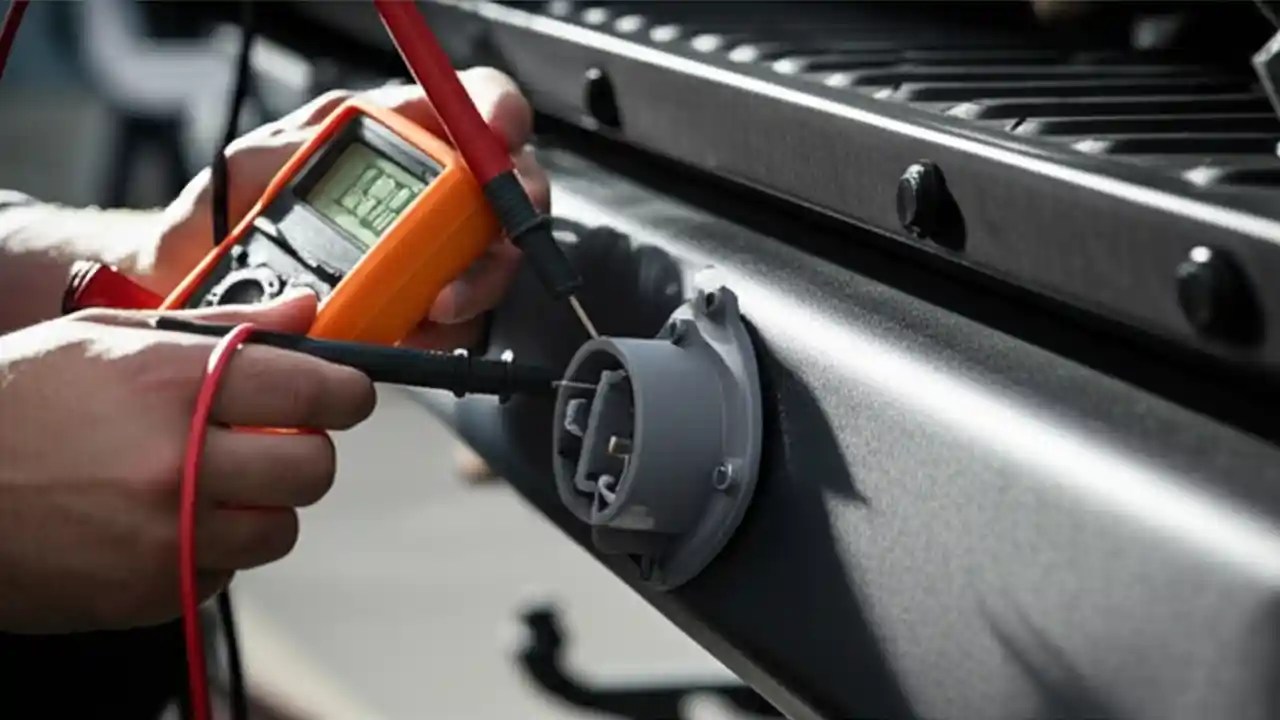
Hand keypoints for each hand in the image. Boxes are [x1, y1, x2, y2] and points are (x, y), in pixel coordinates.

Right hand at [0, 290, 374, 632]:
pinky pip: (227, 571)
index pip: (317, 389)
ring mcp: (167, 536)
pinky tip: (164, 520)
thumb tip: (304, 315)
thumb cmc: (16, 402)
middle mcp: (179, 463)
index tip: (346, 393)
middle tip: (274, 438)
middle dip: (306, 449)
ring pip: (280, 528)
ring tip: (210, 481)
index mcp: (176, 385)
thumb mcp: (110, 337)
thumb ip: (221, 329)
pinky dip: (212, 548)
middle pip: (313, 467)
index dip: (348, 391)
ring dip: (262, 504)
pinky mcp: (152, 590)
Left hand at [152, 68, 547, 350]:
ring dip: (477, 285)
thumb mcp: (247, 170)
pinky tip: (414, 330)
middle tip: (485, 243)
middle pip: (503, 189)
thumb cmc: (221, 223)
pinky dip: (448, 330)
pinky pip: (465, 318)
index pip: (468, 104)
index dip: (497, 113)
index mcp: (391, 137)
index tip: (501, 135)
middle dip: (507, 219)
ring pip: (494, 259)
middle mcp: (424, 190)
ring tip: (434, 306)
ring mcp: (430, 251)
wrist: (196, 299)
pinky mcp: (425, 309)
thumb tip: (329, 137)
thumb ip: (294, 146)